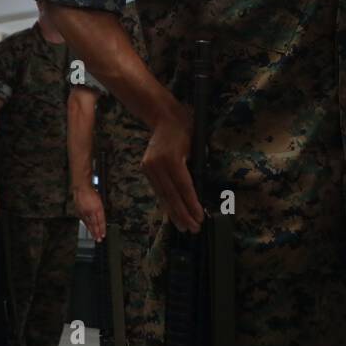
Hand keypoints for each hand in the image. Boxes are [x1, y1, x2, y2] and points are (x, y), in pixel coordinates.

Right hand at [73, 184, 106, 241]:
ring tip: (94, 237)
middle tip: (99, 240)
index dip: (102, 229)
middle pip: (95, 225)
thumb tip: (101, 217)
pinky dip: (87, 226)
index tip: (103, 235)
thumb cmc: (91, 192)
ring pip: (89, 224)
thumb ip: (100, 210)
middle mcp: (91, 212)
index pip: (101, 221)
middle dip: (97, 233)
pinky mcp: (79, 212)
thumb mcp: (100, 200)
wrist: (81, 188)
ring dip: (92, 231)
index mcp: (98, 208)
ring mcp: (84, 212)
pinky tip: (88, 229)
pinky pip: (84, 221)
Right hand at [141, 105, 201, 232]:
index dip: (192, 204)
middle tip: (193, 229)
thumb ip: (196, 167)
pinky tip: (172, 214)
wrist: (163, 117)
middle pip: (172, 195)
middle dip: (183, 214)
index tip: (199, 218)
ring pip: (163, 195)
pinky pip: (158, 190)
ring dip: (174, 213)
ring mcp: (149, 167)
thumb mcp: (196, 146)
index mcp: (172, 158)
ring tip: (183, 227)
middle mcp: (158, 164)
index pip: (184, 187)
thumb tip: (199, 192)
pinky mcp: (146, 169)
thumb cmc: (185, 129)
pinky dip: (166, 203)